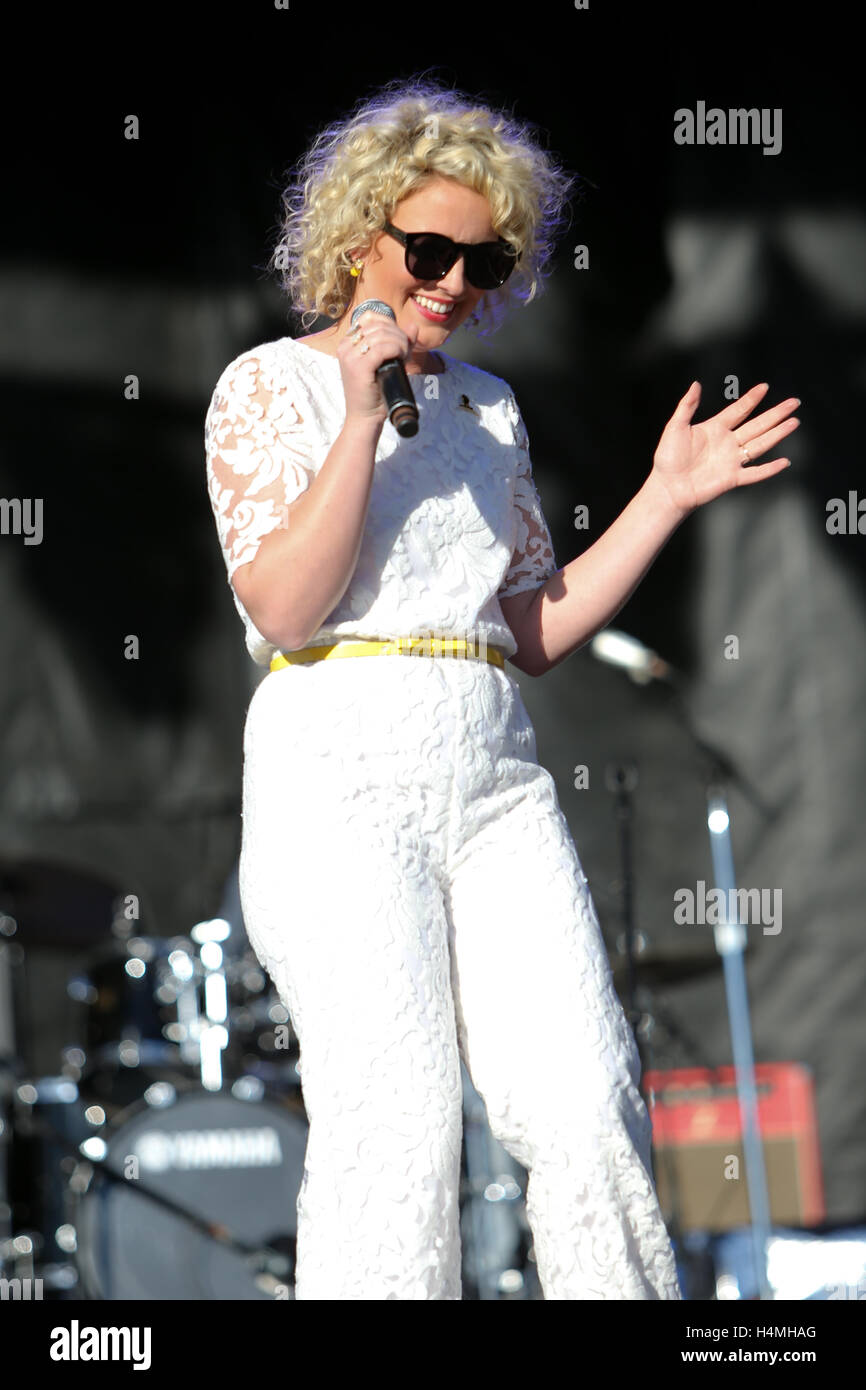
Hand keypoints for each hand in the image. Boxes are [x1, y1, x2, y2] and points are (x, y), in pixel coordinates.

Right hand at [337, 310, 419, 425]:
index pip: (369, 317)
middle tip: (405, 350)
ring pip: (381, 335)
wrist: (365, 418)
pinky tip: (401, 358)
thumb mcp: (388, 362)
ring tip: (404, 355)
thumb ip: (400, 343)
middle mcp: (345, 347)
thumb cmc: (376, 392)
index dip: (389, 322)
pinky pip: (382, 348)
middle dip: (397, 333)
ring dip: (399, 342)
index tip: (399, 339)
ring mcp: (350, 356)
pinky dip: (396, 349)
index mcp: (347, 343)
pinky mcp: (358, 367)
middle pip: (377, 325)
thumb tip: (414, 325)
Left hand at [651, 381, 799, 516]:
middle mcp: (728, 443)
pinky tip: (784, 462)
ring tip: (794, 422)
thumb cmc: (668, 458)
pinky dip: (770, 469)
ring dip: (778, 434)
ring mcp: (732, 461)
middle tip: (794, 402)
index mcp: (715, 429)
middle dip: (776, 414)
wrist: (667, 486)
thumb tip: (696, 384)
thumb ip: (687, 406)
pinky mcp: (732, 478)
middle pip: (757, 425)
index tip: (765, 387)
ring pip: (760, 444)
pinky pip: (755, 473)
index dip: (751, 399)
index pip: (739, 411)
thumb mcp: (675, 427)